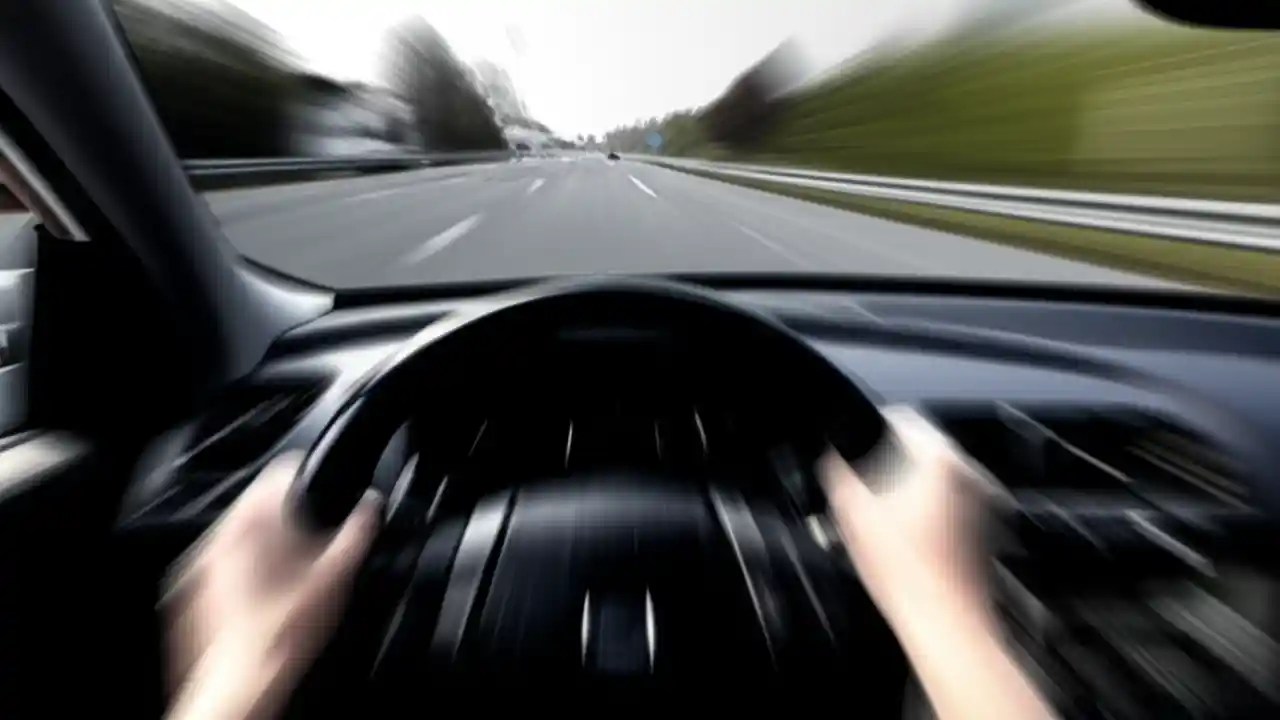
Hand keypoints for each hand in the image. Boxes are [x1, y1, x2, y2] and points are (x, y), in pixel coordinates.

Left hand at [163, 454, 381, 719]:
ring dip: (266, 532)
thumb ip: (357, 533)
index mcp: (258, 519)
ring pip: (242, 526)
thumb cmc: (287, 628)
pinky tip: (268, 585)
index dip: (310, 474)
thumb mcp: (336, 576)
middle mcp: (225, 532)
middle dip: (289, 508)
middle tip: (315, 533)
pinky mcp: (197, 582)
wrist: (244, 677)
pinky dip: (247, 557)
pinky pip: (226, 553)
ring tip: (293, 561)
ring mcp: (205, 558)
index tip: (326, 488)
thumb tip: (371, 506)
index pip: (283, 470)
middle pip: (261, 497)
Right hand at [820, 406, 1002, 624]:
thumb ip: (838, 474)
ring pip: (938, 478)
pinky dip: (931, 509)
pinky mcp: (989, 529)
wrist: (947, 624)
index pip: (904, 417)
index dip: (871, 427)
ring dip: (910, 486)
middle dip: (889, 463)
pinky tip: (908, 538)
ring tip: (883, 515)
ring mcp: (986, 502)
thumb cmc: (907, 574)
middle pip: (921, 449)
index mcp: (941, 460)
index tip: (854, 446)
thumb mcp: (853, 515)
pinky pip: (953, 503)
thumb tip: (834, 458)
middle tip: (862, 487)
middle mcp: (971, 474)